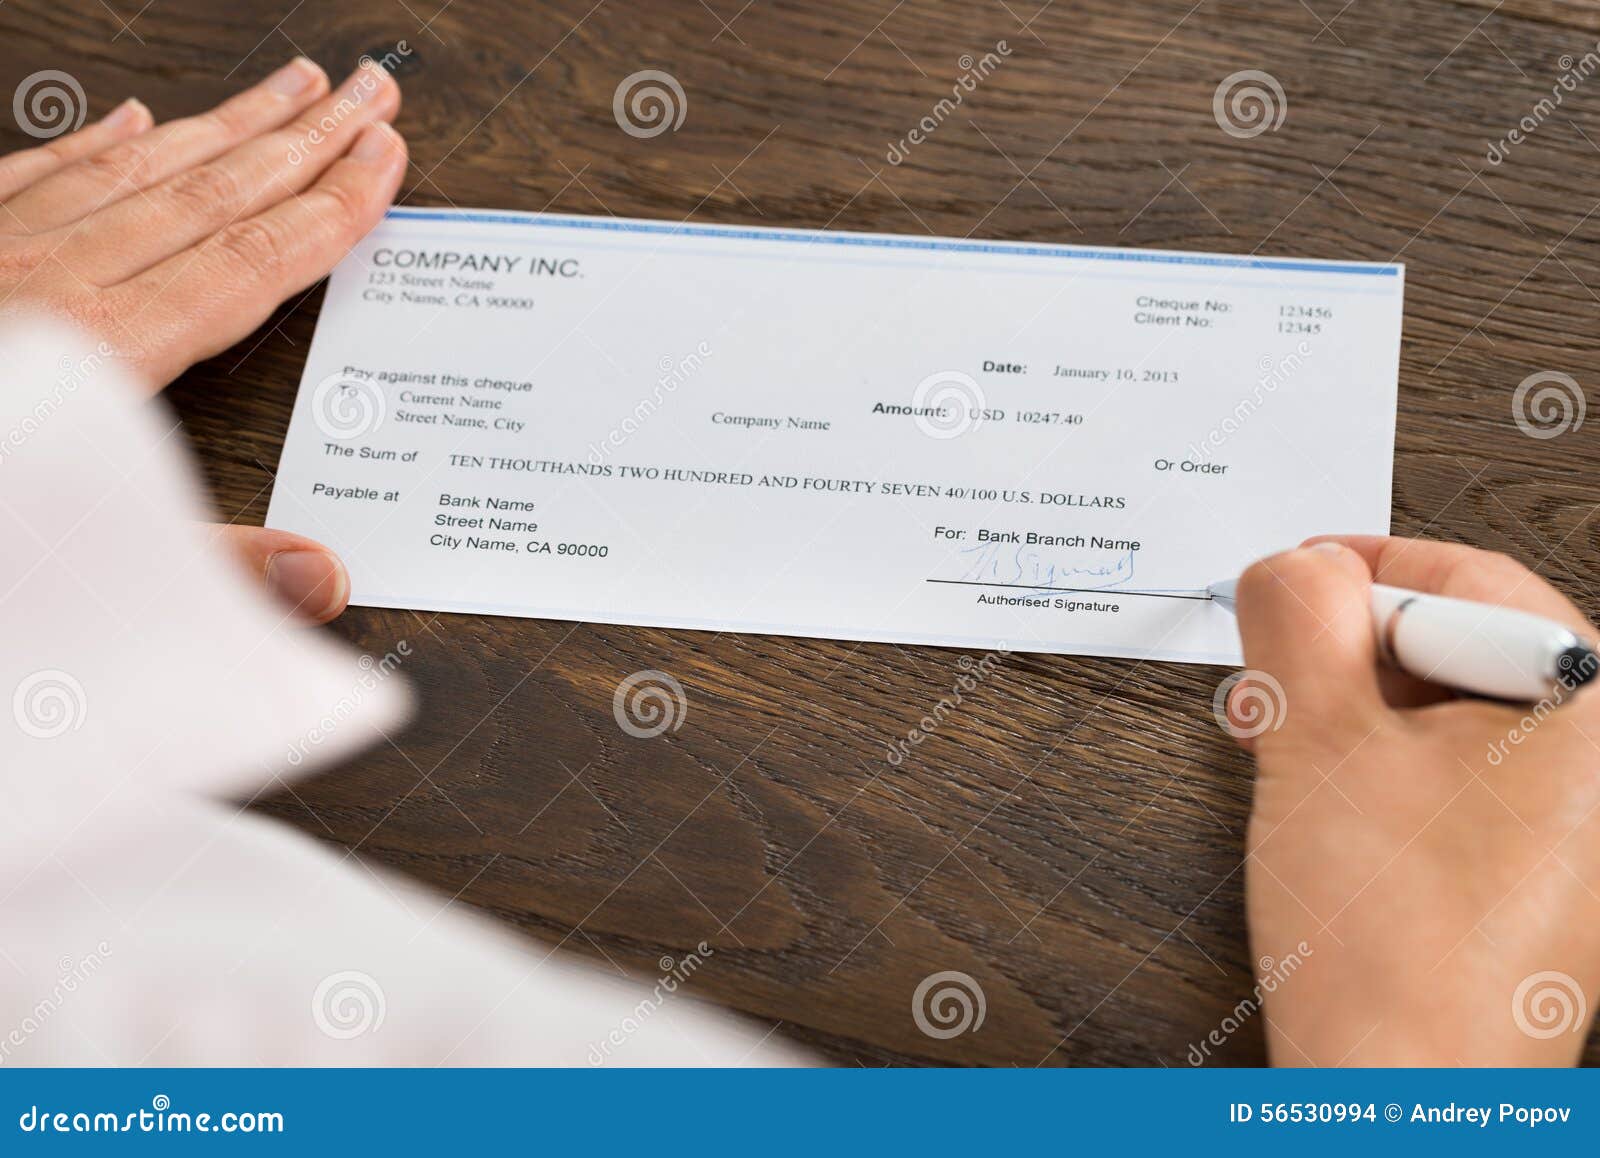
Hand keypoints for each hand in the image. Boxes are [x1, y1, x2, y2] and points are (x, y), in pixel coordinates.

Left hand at [0, 57, 408, 621]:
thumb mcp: (69, 566)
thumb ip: (203, 569)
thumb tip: (322, 577)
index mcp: (100, 350)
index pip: (250, 261)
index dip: (332, 209)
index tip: (389, 159)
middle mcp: (54, 279)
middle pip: (211, 190)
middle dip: (305, 137)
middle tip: (371, 89)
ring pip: (138, 166)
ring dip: (226, 125)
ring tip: (290, 85)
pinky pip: (38, 175)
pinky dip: (97, 143)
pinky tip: (131, 119)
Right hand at [1229, 535, 1599, 1064]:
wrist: (1401, 1103)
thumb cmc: (1392, 947)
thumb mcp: (1319, 741)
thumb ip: (1301, 619)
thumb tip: (1293, 566)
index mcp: (1587, 708)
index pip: (1468, 575)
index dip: (1356, 570)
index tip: (1285, 584)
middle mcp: (1598, 770)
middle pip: (1459, 647)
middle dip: (1345, 654)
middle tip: (1272, 681)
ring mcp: (1575, 837)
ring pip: (1446, 722)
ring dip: (1350, 718)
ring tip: (1282, 749)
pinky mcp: (1536, 885)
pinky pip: (1454, 790)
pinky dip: (1379, 778)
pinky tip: (1321, 808)